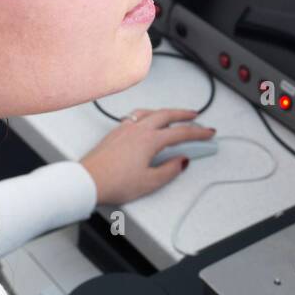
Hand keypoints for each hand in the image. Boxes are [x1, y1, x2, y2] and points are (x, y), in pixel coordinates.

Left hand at [79, 108, 214, 205]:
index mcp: (150, 140)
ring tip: (171, 114)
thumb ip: (170, 170)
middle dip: (184, 114)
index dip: (198, 133)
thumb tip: (181, 161)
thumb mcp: (149, 182)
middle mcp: (138, 130)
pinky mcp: (114, 133)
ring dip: (164, 112)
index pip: (181, 133)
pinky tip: (145, 120)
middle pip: (167, 115)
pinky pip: (135, 116)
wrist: (86, 181)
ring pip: (150, 112)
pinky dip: (147, 114)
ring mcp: (124, 129)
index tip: (208, 133)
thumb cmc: (113, 182)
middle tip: (195, 116)